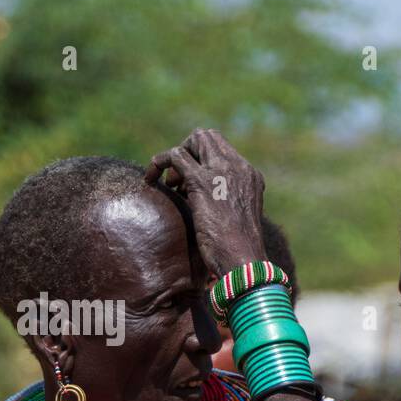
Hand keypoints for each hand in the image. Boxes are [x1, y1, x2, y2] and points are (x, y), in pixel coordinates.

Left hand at [144, 128, 267, 276]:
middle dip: (187, 152)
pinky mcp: (203, 182)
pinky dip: (160, 162)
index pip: (223, 150)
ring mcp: (222, 172)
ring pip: (194, 140)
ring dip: (175, 157)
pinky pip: (177, 156)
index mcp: (250, 176)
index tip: (189, 183)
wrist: (244, 262)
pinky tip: (150, 179)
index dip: (201, 160)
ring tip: (169, 185)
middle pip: (208, 138)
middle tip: (176, 180)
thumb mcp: (236, 221)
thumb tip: (206, 207)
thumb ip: (226, 205)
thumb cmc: (238, 253)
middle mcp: (239, 168)